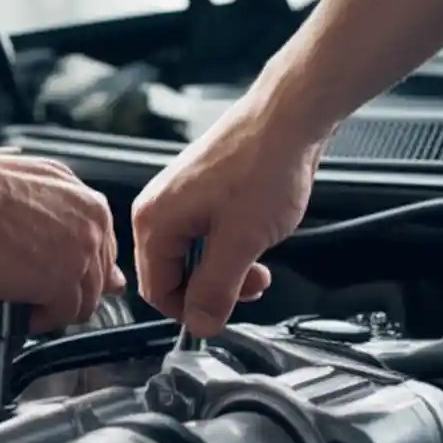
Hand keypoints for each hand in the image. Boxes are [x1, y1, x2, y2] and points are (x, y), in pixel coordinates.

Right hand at [0, 151, 125, 333]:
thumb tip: (68, 256)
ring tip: (3, 298)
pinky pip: (61, 316)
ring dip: (42, 308)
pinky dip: (33, 321)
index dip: (70, 270)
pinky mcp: (63, 281)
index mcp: (84, 200)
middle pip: (94, 279)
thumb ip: (52, 222)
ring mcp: (82, 252)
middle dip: (55, 291)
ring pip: (82, 301)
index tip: (49, 279)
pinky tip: (5, 305)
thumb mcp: (25, 194)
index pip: (99, 251)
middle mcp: (91, 223)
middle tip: (18, 290)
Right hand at [131, 94, 324, 337]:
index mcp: (154, 221)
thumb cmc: (263, 165)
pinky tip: (256, 237)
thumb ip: (216, 290)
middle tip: (250, 286)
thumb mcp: (240, 243)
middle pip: (174, 274)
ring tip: (259, 265)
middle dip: (213, 289)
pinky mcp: (200, 190)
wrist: (288, 118)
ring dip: (226, 270)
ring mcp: (179, 197)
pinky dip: (230, 246)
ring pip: (194, 256)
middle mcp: (158, 208)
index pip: (157, 291)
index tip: (223, 315)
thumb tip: (200, 324)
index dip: (191, 311)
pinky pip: (206, 235)